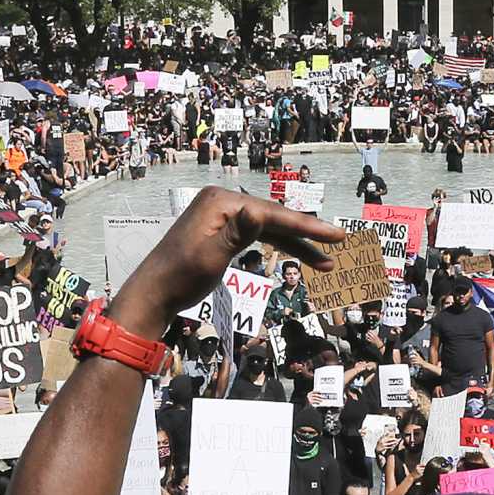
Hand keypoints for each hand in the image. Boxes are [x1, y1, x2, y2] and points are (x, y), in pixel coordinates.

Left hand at [114, 189, 340, 334]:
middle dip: (307, 234)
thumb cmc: (181, 277)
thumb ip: (237, 233)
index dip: (307, 225)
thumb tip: (258, 210)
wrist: (154, 293)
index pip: (272, 213)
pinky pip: (257, 233)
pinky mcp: (221, 228)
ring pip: (269, 227)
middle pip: (274, 217)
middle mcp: (222, 200)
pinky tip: (297, 251)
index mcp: (221, 201)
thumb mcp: (211, 256)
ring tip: (325, 262)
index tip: (336, 235)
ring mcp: (222, 214)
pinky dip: (278, 244)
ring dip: (296, 243)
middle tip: (339, 244)